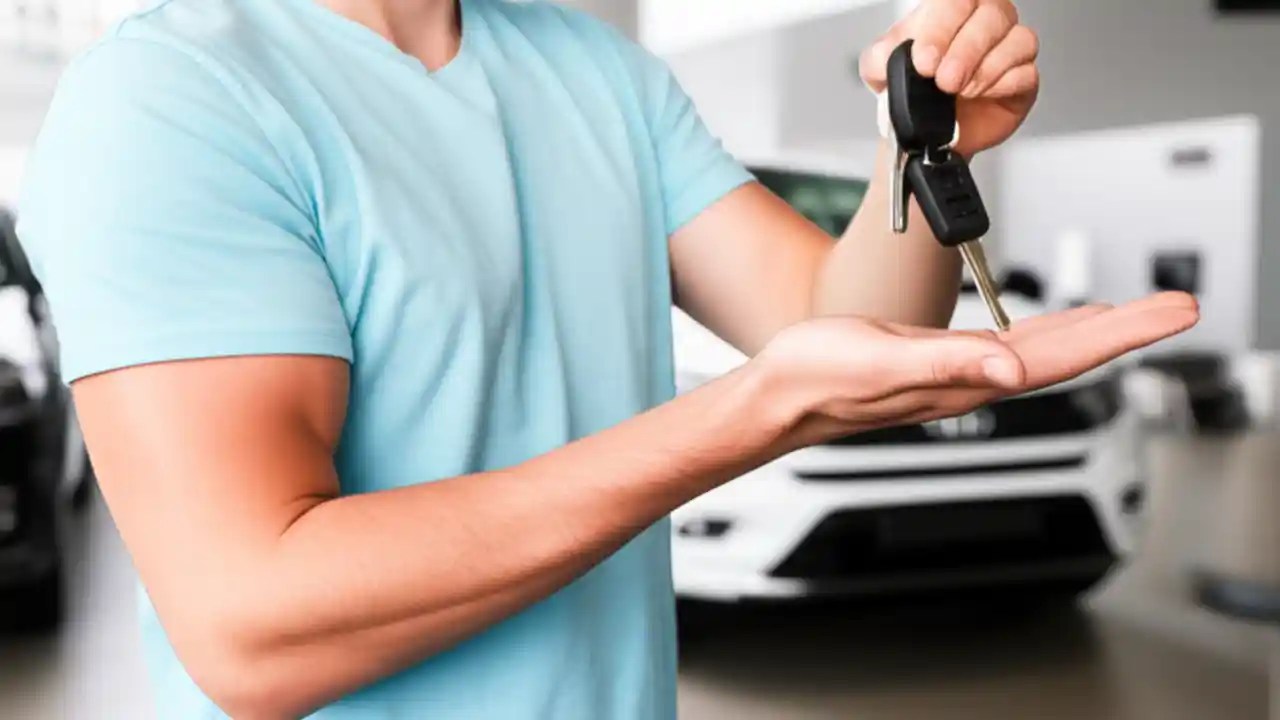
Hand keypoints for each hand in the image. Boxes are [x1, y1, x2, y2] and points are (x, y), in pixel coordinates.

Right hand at [753, 293, 1198, 448]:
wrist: (779, 394)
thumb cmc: (819, 377)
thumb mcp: (882, 360)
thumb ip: (950, 363)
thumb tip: (1015, 369)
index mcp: (968, 378)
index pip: (1065, 355)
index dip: (1123, 333)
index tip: (1172, 313)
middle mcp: (973, 379)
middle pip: (1068, 353)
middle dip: (1128, 329)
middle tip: (1179, 307)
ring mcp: (957, 372)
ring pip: (1044, 350)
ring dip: (1094, 331)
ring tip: (1134, 314)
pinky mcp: (937, 360)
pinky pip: (1010, 345)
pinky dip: (1045, 331)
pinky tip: (1051, 326)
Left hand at [860, 0, 1039, 156]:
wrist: (927, 130)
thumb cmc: (913, 89)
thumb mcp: (881, 71)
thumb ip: (880, 57)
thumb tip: (887, 56)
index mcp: (950, 9)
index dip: (942, 28)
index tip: (924, 60)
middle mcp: (983, 19)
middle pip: (991, 14)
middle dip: (965, 52)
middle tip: (944, 81)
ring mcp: (1008, 46)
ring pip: (1017, 40)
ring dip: (984, 71)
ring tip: (959, 91)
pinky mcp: (1024, 77)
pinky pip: (1026, 73)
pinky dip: (1001, 86)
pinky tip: (981, 95)